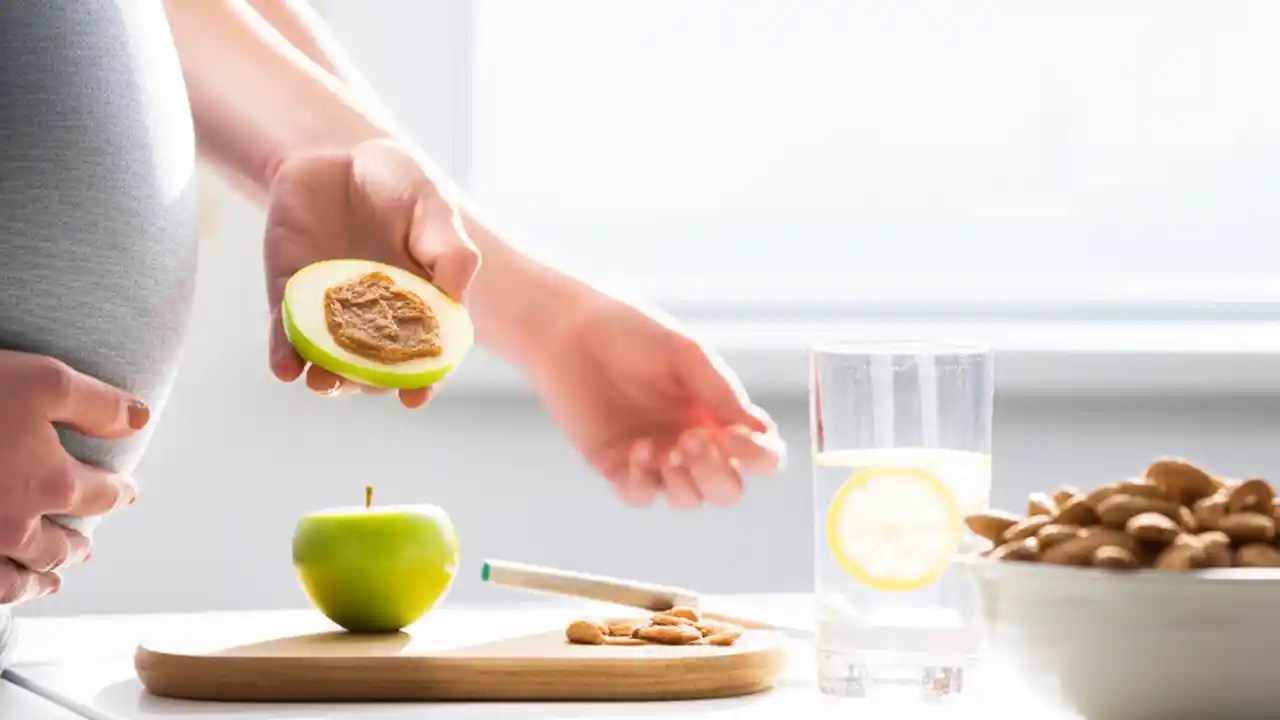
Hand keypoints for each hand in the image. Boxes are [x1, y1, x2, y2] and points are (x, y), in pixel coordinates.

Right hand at [0, 351, 142, 604]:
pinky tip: (1, 590)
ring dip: (37, 579)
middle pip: (58, 546)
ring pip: (15, 578)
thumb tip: (140, 420)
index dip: (118, 493)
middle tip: (86, 547)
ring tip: (50, 582)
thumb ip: (97, 404)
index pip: (101, 496)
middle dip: (75, 546)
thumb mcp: (43, 380)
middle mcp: (14, 526)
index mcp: (51, 484)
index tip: (126, 493)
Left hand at [263, 138, 480, 407]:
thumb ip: (449, 249)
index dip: (424, 380)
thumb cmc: (398, 183)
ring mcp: (331, 311)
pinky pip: (285, 332)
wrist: (334, 155)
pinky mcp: (290, 296)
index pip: (425, 354)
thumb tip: (454, 297)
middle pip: (374, 367)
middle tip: (361, 384)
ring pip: (329, 359)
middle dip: (367, 383)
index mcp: (420, 305)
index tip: (416, 398)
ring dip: (326, 378)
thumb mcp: (433, 207)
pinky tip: (284, 366)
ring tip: (322, 381)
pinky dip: (284, 353)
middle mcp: (376, 318)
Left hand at [528, 292, 785, 507]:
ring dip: (684, 483)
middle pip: (726, 489)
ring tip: (668, 450)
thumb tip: (759, 429)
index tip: (735, 437)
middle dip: (718, 475)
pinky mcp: (616, 466)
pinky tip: (637, 449)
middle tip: (693, 442)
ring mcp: (655, 458)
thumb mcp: (686, 354)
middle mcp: (692, 442)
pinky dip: (643, 482)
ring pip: (687, 500)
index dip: (758, 458)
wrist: (572, 330)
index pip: (758, 455)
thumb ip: (721, 392)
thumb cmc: (633, 333)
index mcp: (718, 416)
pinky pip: (640, 495)